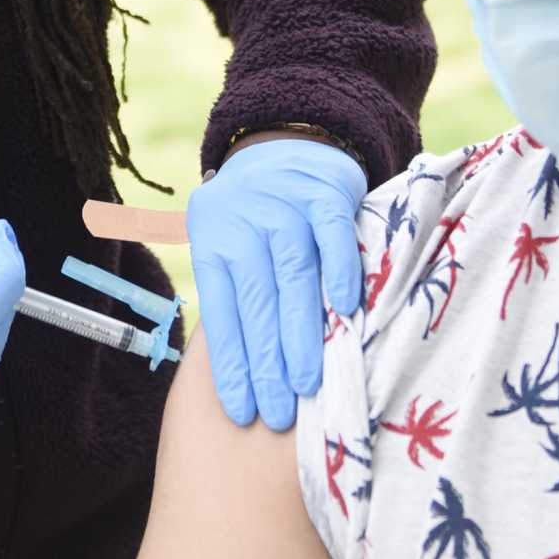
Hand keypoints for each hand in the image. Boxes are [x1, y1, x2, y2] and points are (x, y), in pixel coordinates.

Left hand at [186, 139, 366, 430]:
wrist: (286, 145)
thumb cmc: (258, 219)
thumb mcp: (232, 246)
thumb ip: (239, 297)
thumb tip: (248, 376)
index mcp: (213, 242)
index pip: (221, 312)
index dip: (232, 364)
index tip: (243, 412)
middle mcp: (244, 223)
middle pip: (255, 300)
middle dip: (266, 363)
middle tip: (278, 414)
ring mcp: (284, 205)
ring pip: (292, 274)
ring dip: (299, 332)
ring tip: (306, 383)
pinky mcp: (325, 192)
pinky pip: (333, 235)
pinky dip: (339, 270)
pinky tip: (345, 310)